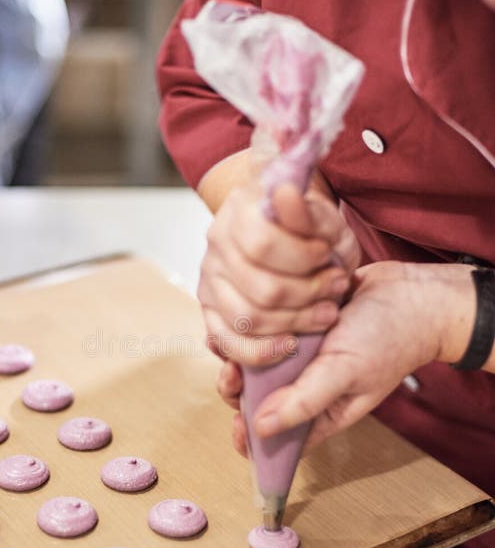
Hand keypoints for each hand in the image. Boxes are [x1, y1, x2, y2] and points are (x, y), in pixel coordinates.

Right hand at [198, 165, 360, 365]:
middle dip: (308, 294)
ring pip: (247, 318)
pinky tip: (291, 345)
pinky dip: (261, 351)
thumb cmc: (309, 229)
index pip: (263, 244)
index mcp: (239, 211)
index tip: (327, 254)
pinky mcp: (211, 312)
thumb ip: (308, 211)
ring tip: (325, 314)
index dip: (303, 257)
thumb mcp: (322, 215)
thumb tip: (286, 195)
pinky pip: (228, 343)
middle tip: (336, 288)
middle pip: (261, 288)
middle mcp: (216, 245)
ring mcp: (210, 280)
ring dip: (295, 322)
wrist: (289, 237)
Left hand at [218, 261, 475, 455]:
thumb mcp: (345, 373)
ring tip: (232, 341)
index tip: (236, 423)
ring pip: (257, 366)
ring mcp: (302, 358)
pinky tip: (242, 319)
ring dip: (240, 356)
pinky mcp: (298, 330)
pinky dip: (252, 330)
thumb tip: (260, 429)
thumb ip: (305, 402)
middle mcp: (308, 388)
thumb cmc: (389, 338)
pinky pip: (266, 336)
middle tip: (232, 369)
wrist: (412, 292)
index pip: (278, 439)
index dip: (251, 438)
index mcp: (321, 412)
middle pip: (258, 400)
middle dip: (237, 389)